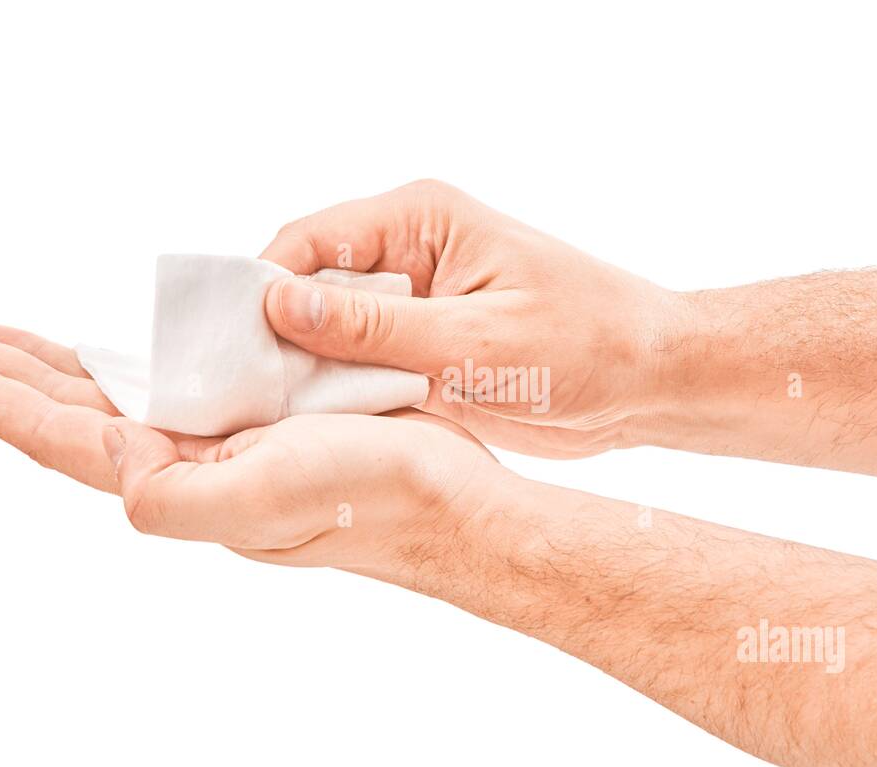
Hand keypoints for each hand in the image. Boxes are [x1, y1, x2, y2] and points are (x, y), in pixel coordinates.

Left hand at [0, 326, 502, 572]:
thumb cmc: (371, 501)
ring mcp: (227, 439)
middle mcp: (192, 463)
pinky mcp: (268, 413)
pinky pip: (184, 378)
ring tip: (7, 342)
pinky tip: (124, 349)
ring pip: (123, 395)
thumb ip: (175, 496)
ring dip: (60, 367)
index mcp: (180, 483)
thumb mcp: (264, 504)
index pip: (65, 440)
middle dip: (9, 378)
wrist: (450, 499)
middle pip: (77, 414)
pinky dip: (140, 358)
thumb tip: (115, 459)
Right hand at [261, 180, 680, 457]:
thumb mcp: (478, 341)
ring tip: (264, 427)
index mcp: (419, 220)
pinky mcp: (422, 352)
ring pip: (327, 339)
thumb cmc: (586, 343)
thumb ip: (377, 326)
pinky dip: (339, 402)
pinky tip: (314, 437)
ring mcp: (412, 307)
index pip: (308, 244)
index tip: (227, 353)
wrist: (649, 384)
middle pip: (308, 290)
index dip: (260, 294)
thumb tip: (278, 302)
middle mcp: (407, 255)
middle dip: (274, 342)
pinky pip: (359, 373)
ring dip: (303, 379)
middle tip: (238, 403)